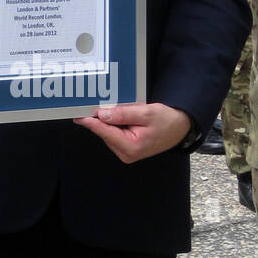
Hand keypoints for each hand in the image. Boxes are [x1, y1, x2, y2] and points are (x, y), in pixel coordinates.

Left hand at [74, 102, 189, 163]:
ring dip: (112, 119)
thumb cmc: (167, 121)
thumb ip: (123, 114)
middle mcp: (126, 153)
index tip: (78, 115)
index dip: (91, 121)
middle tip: (108, 103)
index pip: (105, 132)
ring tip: (129, 111)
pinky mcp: (125, 148)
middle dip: (104, 117)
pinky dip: (116, 123)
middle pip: (105, 132)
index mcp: (131, 147)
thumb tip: (102, 114)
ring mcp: (125, 152)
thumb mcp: (146, 113)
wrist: (179, 127)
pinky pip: (114, 132)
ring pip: (108, 131)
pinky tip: (126, 116)